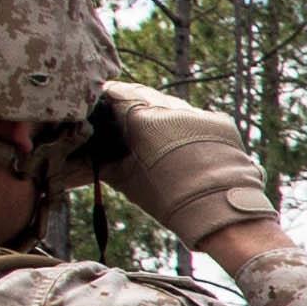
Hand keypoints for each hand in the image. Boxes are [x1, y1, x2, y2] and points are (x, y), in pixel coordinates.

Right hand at [90, 83, 271, 249]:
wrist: (218, 211)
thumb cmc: (166, 199)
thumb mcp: (125, 178)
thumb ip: (104, 158)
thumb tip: (85, 152)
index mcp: (144, 119)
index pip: (119, 94)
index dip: (107, 96)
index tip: (100, 98)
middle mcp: (172, 109)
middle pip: (145, 95)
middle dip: (131, 101)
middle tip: (119, 112)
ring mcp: (199, 114)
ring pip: (171, 104)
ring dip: (159, 112)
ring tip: (150, 128)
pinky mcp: (221, 122)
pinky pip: (195, 115)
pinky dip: (184, 123)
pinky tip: (179, 139)